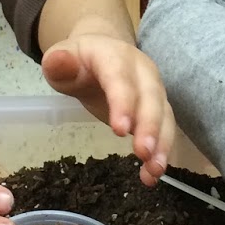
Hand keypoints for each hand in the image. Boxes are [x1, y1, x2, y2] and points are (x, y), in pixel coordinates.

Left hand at [41, 35, 175, 186]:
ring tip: (154, 170)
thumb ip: (59, 63)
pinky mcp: (158, 107)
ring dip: (162, 143)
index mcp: (114, 56)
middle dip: (149, 125)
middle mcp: (141, 70)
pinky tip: (152, 173)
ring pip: (164, 114)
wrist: (101, 50)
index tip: (120, 130)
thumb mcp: (61, 59)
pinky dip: (162, 150)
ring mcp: (153, 89)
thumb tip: (59, 62)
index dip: (123, 101)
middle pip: (150, 96)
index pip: (120, 76)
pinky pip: (165, 128)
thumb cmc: (78, 60)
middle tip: (144, 153)